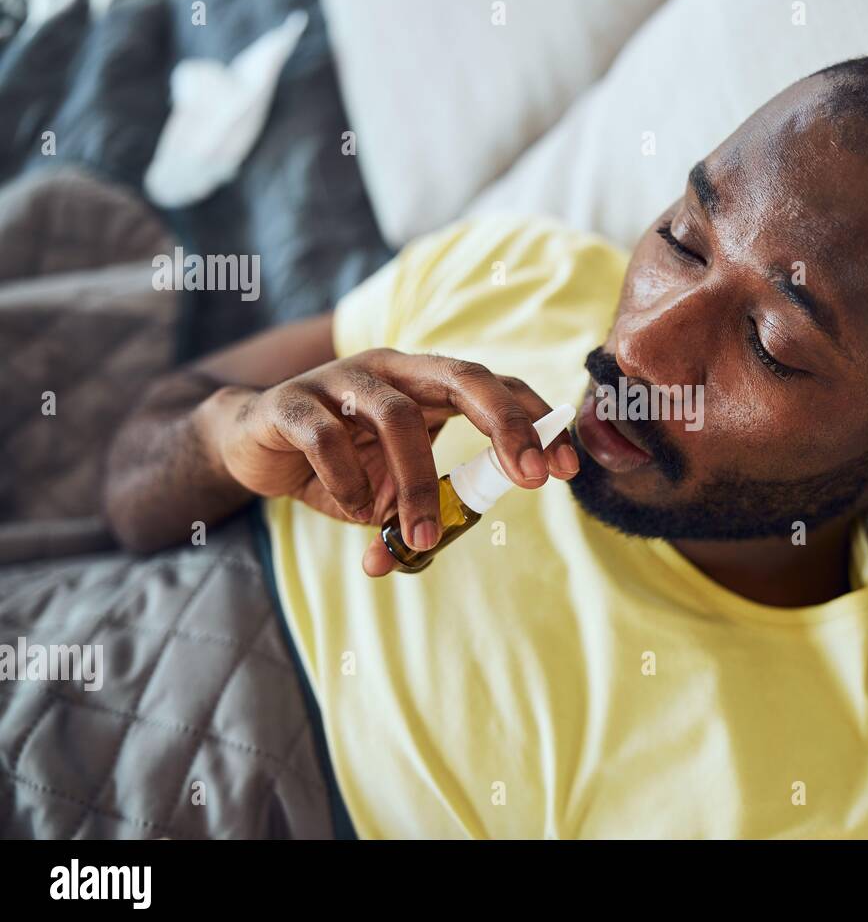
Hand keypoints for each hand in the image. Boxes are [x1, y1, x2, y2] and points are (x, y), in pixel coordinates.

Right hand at [197, 349, 578, 575]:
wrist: (249, 443)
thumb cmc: (337, 464)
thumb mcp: (389, 491)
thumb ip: (420, 513)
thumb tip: (425, 552)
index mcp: (427, 382)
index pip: (496, 388)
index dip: (535, 421)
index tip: (564, 468)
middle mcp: (392, 369)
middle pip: (463, 376)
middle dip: (505, 424)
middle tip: (528, 477)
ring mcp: (341, 380)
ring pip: (396, 417)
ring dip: (417, 485)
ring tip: (423, 537)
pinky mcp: (292, 401)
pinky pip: (328, 438)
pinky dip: (347, 483)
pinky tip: (352, 510)